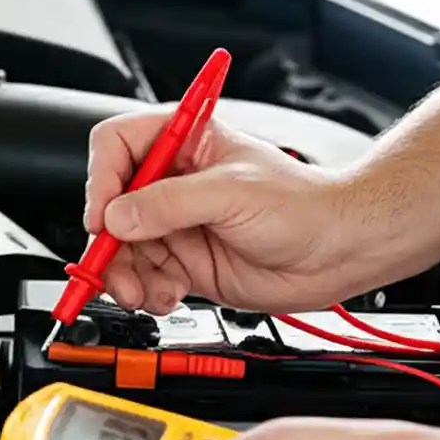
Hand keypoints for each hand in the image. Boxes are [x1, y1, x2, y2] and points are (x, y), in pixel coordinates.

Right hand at [85, 108, 368, 313]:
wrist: (336, 253)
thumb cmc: (303, 207)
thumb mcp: (232, 195)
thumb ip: (170, 205)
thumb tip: (119, 217)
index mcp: (186, 143)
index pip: (118, 146)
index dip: (103, 179)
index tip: (105, 216)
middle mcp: (175, 182)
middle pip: (112, 205)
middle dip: (108, 241)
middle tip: (112, 266)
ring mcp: (178, 224)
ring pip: (123, 248)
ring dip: (124, 274)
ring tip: (142, 292)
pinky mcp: (186, 262)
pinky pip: (145, 277)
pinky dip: (147, 292)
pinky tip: (168, 296)